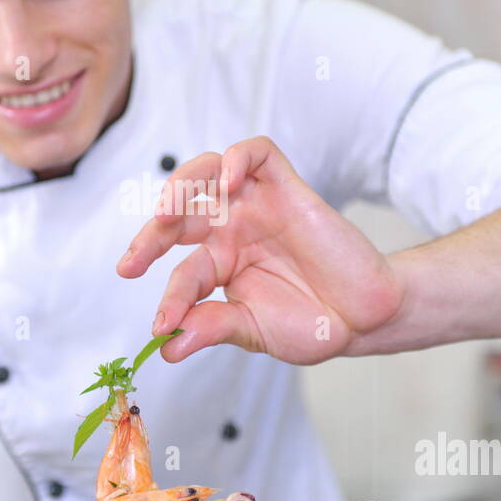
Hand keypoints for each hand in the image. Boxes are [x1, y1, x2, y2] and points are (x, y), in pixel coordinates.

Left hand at [116, 135, 404, 364]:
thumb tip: (167, 346)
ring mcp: (256, 205)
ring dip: (179, 187)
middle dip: (151, 237)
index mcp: (218, 264)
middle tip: (134, 262)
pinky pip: (256, 154)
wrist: (366, 316)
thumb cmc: (312, 322)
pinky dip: (237, 158)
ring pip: (205, 173)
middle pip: (178, 216)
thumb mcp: (254, 330)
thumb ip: (213, 328)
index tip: (160, 324)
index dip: (170, 297)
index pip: (181, 272)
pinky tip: (228, 178)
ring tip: (165, 214)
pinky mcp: (287, 187)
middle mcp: (230, 229)